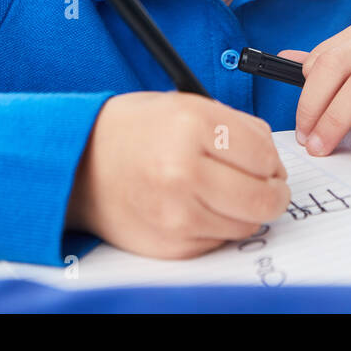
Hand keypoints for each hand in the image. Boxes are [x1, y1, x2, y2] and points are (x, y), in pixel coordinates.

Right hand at [66, 91, 290, 258]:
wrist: (77, 165)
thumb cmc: (132, 132)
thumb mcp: (184, 105)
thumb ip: (235, 127)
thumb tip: (273, 159)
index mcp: (192, 126)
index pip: (265, 155)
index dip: (273, 161)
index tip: (268, 163)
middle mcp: (184, 172)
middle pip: (264, 198)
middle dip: (273, 193)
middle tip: (267, 186)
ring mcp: (176, 214)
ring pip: (247, 225)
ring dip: (246, 212)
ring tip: (227, 194)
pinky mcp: (170, 244)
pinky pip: (219, 241)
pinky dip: (219, 227)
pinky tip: (200, 208)